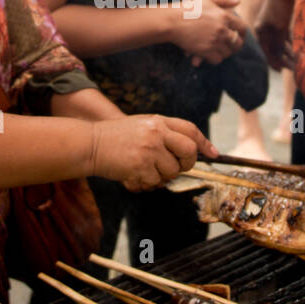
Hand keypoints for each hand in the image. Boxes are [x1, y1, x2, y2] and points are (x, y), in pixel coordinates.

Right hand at [89, 114, 216, 190]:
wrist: (91, 144)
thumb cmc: (115, 137)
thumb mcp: (142, 126)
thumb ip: (164, 133)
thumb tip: (190, 149)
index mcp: (158, 121)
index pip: (190, 130)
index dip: (204, 142)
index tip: (213, 153)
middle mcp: (156, 133)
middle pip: (189, 150)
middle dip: (188, 162)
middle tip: (179, 166)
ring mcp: (149, 150)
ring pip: (172, 171)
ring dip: (162, 175)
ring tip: (144, 168)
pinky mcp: (141, 166)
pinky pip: (155, 181)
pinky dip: (147, 182)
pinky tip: (134, 173)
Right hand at [171, 0, 246, 66]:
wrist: (171, 20)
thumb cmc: (187, 7)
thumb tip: (239, 1)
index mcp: (225, 16)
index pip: (242, 28)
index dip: (243, 33)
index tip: (240, 36)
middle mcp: (222, 30)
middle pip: (237, 42)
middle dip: (235, 45)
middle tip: (231, 47)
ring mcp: (214, 41)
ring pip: (228, 53)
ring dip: (225, 53)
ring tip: (220, 51)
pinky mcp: (205, 51)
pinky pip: (217, 59)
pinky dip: (215, 59)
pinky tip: (210, 55)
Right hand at [254, 0, 293, 70]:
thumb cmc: (280, 6)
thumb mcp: (278, 27)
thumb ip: (278, 44)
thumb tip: (278, 62)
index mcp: (261, 32)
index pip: (268, 53)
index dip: (277, 63)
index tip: (288, 70)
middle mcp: (266, 30)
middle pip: (275, 49)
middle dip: (285, 59)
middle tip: (297, 67)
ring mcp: (274, 25)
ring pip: (281, 43)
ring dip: (289, 52)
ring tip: (299, 59)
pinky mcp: (282, 20)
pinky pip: (286, 36)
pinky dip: (291, 43)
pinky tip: (298, 48)